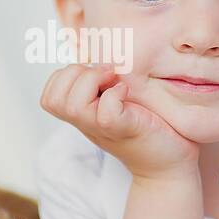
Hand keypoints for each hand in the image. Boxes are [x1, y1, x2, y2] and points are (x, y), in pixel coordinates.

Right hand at [40, 64, 198, 180]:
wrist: (170, 165)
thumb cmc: (150, 128)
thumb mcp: (119, 102)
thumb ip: (105, 85)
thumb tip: (103, 53)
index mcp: (83, 116)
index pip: (49, 95)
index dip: (64, 77)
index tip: (94, 75)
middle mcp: (87, 123)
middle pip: (52, 99)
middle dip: (75, 74)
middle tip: (105, 75)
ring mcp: (104, 129)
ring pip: (72, 104)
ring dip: (91, 81)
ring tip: (115, 81)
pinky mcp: (125, 130)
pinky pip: (105, 113)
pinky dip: (115, 96)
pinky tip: (127, 93)